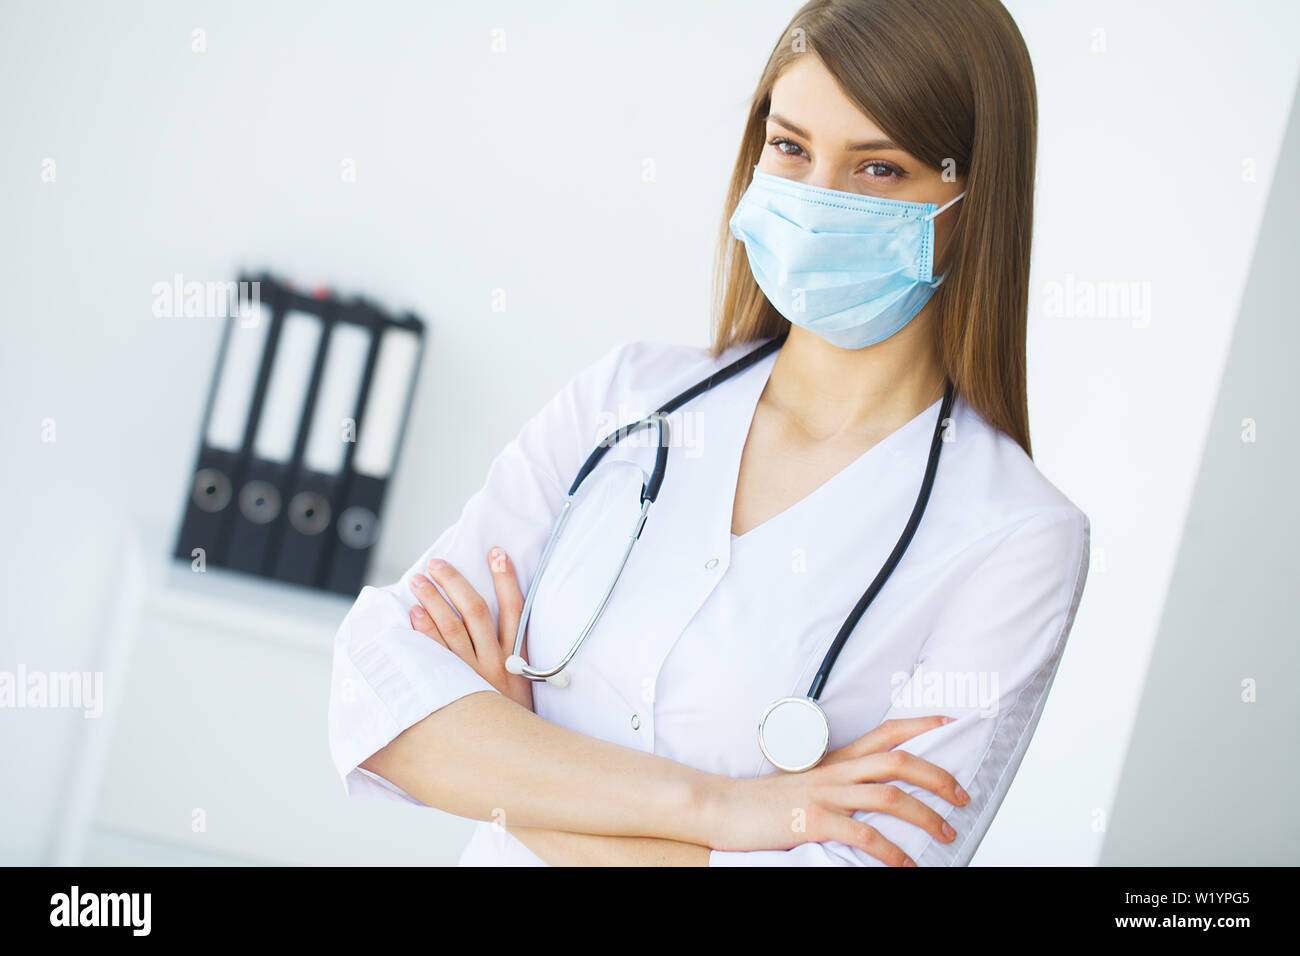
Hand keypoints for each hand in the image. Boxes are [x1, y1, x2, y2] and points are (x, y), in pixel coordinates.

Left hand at [407, 548, 533, 711]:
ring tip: (419, 580)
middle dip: (456, 582)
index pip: (515, 608)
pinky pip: (434, 657)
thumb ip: (516, 654)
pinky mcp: (452, 691)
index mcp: (517, 657)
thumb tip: (504, 622)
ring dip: (433, 600)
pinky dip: (423, 633)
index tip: (496, 552)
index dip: (506, 578)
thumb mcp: (527, 683)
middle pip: (475, 611)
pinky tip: (413, 616)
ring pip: (451, 629)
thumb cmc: (515, 717)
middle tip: (438, 563)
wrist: (513, 759)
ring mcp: (472, 677)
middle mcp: (495, 663)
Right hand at [707, 716, 968, 865]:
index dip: (919, 724)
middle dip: (938, 776)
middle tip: (963, 796)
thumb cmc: (761, 801)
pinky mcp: (812, 821)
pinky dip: (890, 851)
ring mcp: (824, 795)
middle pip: (898, 762)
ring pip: (889, 797)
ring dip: (925, 816)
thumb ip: (835, 783)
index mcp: (833, 760)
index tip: (949, 720)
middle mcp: (834, 772)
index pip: (884, 733)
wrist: (720, 807)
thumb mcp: (803, 783)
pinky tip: (905, 864)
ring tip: (945, 834)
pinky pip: (863, 834)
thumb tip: (869, 793)